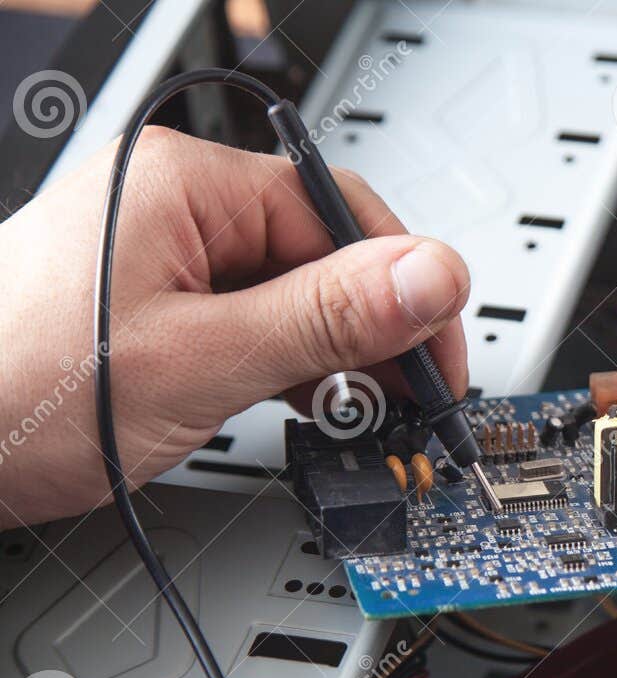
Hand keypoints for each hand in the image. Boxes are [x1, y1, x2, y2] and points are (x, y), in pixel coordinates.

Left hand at [0, 127, 470, 528]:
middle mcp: (172, 206)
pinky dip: (288, 366)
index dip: (407, 293)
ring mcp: (160, 255)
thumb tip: (430, 277)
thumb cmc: (14, 396)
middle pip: (322, 254)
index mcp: (183, 187)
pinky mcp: (152, 304)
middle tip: (403, 403)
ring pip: (291, 293)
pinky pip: (251, 319)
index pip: (343, 214)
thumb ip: (326, 320)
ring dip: (333, 357)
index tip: (438, 363)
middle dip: (372, 332)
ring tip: (353, 415)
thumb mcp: (200, 363)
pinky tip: (306, 406)